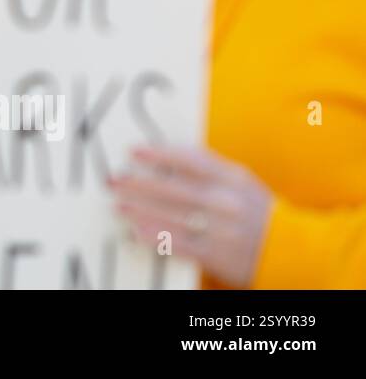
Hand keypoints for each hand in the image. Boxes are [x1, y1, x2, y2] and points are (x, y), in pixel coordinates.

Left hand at [110, 145, 273, 287]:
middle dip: (139, 184)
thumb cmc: (258, 212)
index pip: (190, 160)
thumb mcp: (241, 183)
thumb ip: (210, 169)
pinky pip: (179, 244)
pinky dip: (155, 236)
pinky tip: (136, 229)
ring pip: (172, 216)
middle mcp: (226, 202)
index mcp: (233, 179)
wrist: (290, 252)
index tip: (134, 151)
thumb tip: (166, 155)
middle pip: (174, 189)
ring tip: (119, 203)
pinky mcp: (216, 254)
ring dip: (140, 209)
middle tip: (115, 179)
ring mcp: (221, 229)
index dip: (159, 154)